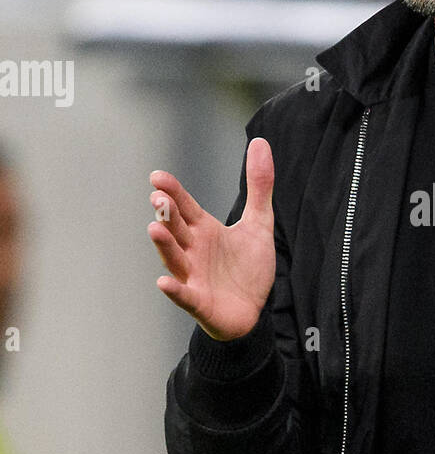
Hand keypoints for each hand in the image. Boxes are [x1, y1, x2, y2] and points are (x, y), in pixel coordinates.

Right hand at [148, 137, 276, 340]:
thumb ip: (259, 186)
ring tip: (154, 229)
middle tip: (159, 199)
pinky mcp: (200, 302)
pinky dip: (175, 290)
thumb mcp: (259, 223)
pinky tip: (164, 282)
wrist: (255, 311)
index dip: (172, 192)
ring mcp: (193, 276)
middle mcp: (193, 251)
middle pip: (176, 229)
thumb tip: (261, 142)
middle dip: (167, 215)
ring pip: (175, 258)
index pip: (185, 207)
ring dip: (165, 245)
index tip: (157, 177)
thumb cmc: (248, 269)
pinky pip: (185, 295)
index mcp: (203, 230)